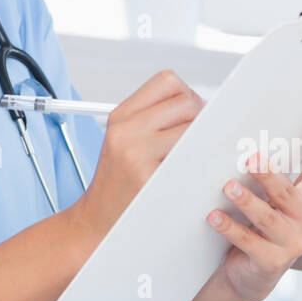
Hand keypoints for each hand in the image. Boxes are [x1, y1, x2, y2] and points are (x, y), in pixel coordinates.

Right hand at [67, 69, 205, 248]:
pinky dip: (196, 165)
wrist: (98, 219)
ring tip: (188, 158)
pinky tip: (185, 175)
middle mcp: (126, 130)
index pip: (167, 81)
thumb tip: (202, 106)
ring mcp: (137, 154)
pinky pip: (191, 159)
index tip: (188, 113)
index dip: (186, 93)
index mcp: (121, 116)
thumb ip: (155, 117)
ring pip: (193, 129)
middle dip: (198, 118)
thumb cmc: (119, 181)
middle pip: (186, 102)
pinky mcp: (150, 178)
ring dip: (199, 143)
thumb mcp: (125, 139)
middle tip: (193, 139)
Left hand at [206, 96, 301, 300]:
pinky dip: (230, 227)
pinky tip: (213, 216)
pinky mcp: (273, 262)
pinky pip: (249, 241)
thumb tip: (245, 137)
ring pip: (268, 217)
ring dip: (247, 201)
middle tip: (251, 158)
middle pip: (288, 192)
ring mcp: (293, 243)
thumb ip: (264, 174)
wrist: (248, 272)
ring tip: (227, 187)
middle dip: (269, 175)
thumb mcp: (265, 196)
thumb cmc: (255, 224)